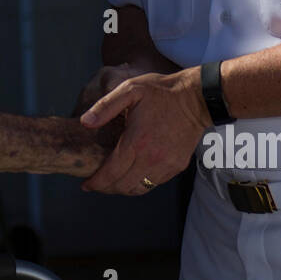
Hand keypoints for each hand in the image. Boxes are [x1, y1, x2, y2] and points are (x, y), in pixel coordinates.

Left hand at [77, 67, 208, 194]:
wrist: (196, 98)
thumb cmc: (160, 92)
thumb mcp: (129, 90)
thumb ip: (105, 107)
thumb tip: (85, 122)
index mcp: (136, 142)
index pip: (110, 173)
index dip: (96, 182)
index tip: (86, 185)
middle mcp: (151, 158)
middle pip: (123, 186)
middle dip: (106, 188)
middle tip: (97, 184)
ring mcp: (166, 165)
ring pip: (139, 189)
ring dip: (123, 189)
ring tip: (113, 182)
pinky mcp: (177, 166)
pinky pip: (154, 183)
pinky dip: (141, 183)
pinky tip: (133, 174)